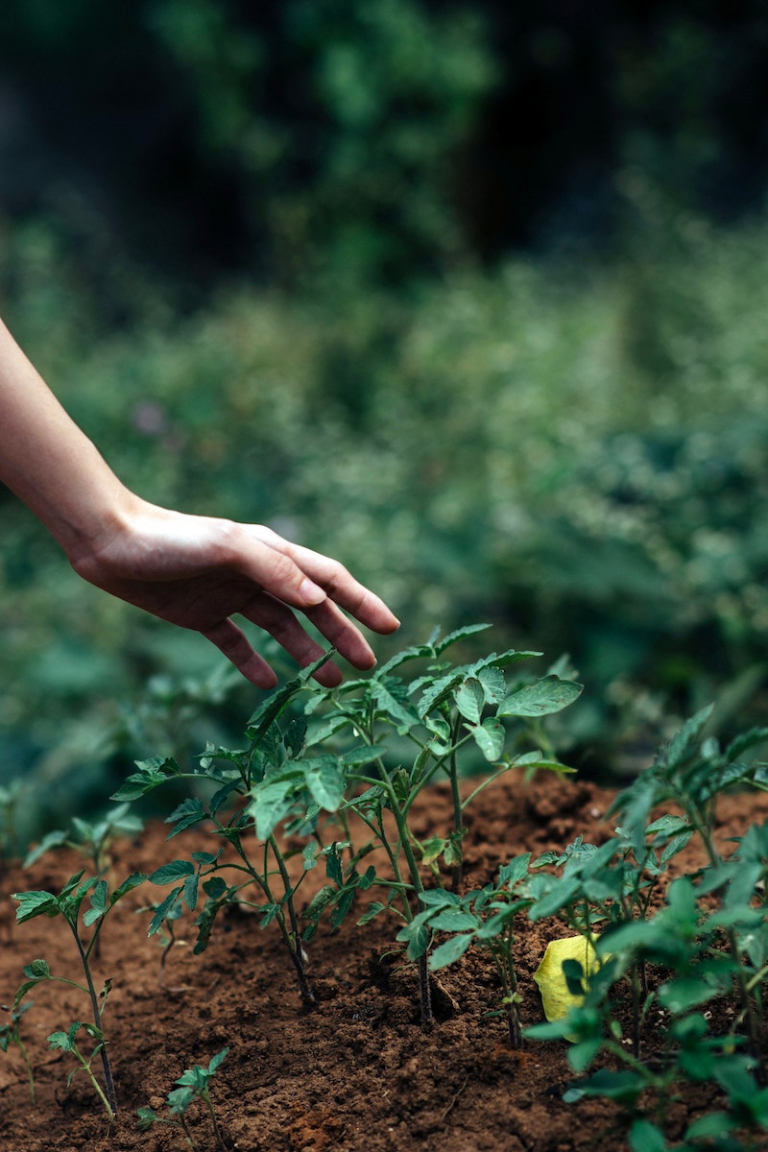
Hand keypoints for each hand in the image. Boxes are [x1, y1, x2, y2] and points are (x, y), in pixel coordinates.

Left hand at [69, 500, 399, 687]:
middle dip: (343, 636)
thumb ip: (274, 570)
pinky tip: (270, 683)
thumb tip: (319, 599)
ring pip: (281, 629)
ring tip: (329, 683)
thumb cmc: (171, 538)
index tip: (390, 628)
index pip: (329, 580)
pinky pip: (238, 644)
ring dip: (307, 654)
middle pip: (312, 609)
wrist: (111, 544)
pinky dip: (255, 663)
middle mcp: (258, 574)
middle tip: (367, 668)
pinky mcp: (203, 615)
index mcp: (271, 553)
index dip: (362, 602)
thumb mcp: (227, 548)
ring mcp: (231, 596)